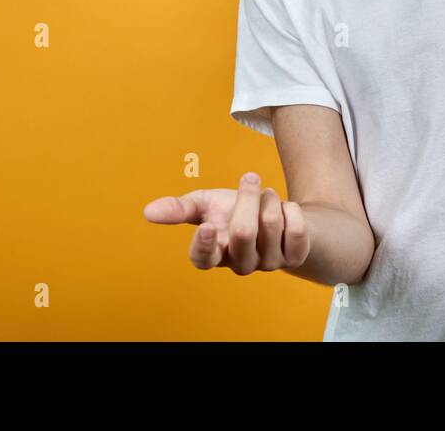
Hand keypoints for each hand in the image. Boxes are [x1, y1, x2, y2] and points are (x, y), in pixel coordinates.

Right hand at [142, 172, 309, 274]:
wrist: (278, 213)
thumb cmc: (234, 209)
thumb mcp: (206, 204)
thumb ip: (180, 208)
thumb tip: (148, 211)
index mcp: (214, 252)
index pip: (204, 259)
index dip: (204, 246)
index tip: (206, 226)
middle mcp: (239, 264)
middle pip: (243, 232)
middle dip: (248, 197)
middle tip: (250, 179)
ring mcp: (267, 264)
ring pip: (270, 225)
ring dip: (269, 199)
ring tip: (267, 195)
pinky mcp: (293, 258)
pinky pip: (295, 231)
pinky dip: (291, 210)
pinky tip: (286, 210)